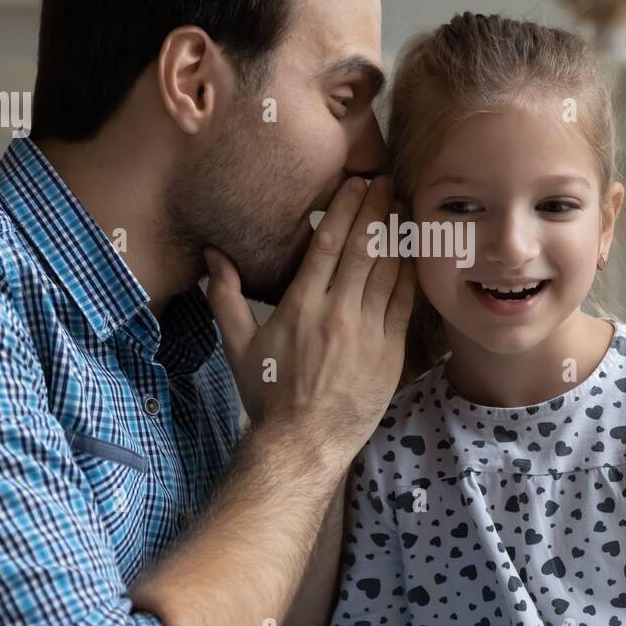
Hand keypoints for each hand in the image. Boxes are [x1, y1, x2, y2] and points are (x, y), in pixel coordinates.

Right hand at [204, 176, 414, 465]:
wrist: (304, 444)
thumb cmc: (269, 395)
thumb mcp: (239, 347)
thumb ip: (226, 298)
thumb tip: (212, 255)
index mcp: (301, 306)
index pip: (327, 244)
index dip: (344, 208)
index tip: (355, 183)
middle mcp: (338, 312)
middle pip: (363, 248)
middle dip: (376, 209)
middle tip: (386, 181)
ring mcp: (368, 332)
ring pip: (388, 270)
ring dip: (396, 235)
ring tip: (402, 206)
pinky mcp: (391, 352)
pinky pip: (405, 303)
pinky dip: (410, 274)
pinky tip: (413, 252)